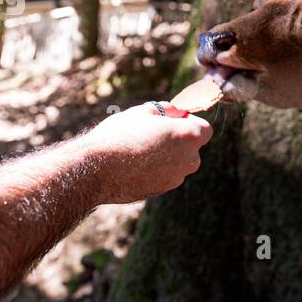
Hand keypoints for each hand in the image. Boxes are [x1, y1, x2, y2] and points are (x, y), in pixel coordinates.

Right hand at [80, 102, 213, 203]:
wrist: (95, 170)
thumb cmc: (120, 135)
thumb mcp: (143, 112)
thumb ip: (167, 110)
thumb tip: (176, 112)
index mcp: (188, 136)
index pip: (205, 129)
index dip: (190, 121)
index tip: (173, 119)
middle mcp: (188, 160)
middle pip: (193, 148)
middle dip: (180, 139)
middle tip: (154, 132)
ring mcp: (176, 178)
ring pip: (179, 163)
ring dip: (168, 155)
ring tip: (140, 147)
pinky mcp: (162, 190)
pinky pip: (165, 175)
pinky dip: (157, 168)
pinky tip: (134, 163)